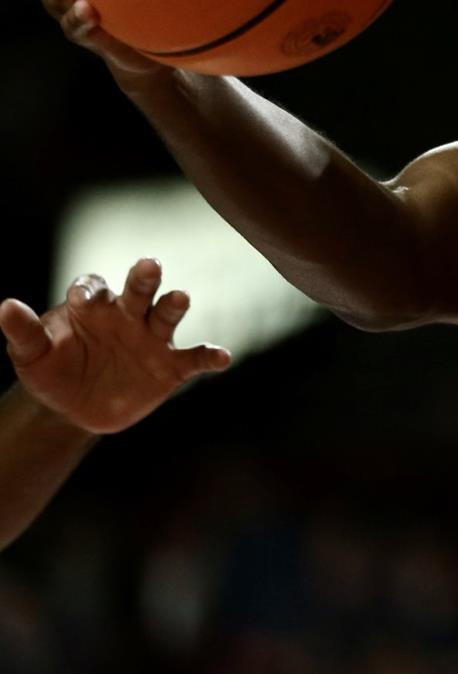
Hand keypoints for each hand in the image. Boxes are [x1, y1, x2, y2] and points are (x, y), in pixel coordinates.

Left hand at [1, 260, 230, 434]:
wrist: (74, 409)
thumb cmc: (51, 372)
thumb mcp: (32, 356)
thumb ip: (23, 332)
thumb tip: (6, 305)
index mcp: (94, 307)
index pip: (95, 288)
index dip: (91, 291)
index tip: (84, 302)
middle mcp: (128, 315)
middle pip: (139, 289)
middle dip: (144, 277)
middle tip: (148, 264)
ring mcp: (152, 339)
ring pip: (167, 314)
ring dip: (173, 304)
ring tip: (178, 298)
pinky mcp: (171, 367)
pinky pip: (194, 358)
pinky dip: (210, 356)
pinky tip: (221, 357)